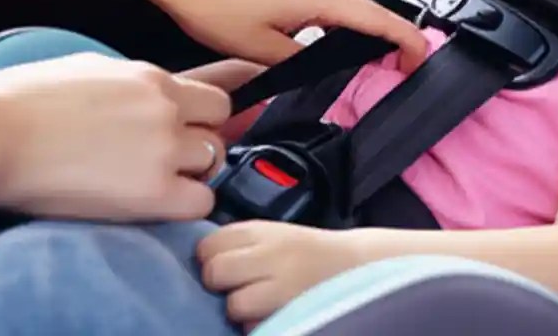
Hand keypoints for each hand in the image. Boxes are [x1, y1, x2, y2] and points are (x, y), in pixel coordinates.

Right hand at [0, 52, 229, 221]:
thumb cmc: (21, 102)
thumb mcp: (88, 70)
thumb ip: (130, 84)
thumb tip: (146, 93)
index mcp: (150, 78)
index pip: (213, 97)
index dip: (202, 118)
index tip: (189, 131)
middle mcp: (166, 109)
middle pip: (219, 128)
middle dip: (199, 143)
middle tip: (169, 161)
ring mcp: (163, 149)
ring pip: (212, 163)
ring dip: (189, 174)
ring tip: (151, 184)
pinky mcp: (152, 191)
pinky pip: (201, 202)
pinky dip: (184, 206)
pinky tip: (153, 205)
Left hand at [159, 0, 426, 68]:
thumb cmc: (212, 5)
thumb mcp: (261, 50)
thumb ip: (300, 63)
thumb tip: (323, 71)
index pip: (380, 20)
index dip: (406, 42)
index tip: (420, 61)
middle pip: (372, 10)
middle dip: (392, 38)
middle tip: (399, 67)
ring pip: (351, 3)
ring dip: (366, 28)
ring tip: (370, 57)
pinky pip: (331, 0)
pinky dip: (343, 19)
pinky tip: (329, 39)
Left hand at [196, 221, 361, 328]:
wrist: (358, 266)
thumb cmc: (307, 254)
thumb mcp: (273, 235)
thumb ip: (239, 244)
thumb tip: (199, 260)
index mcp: (261, 231)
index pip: (208, 245)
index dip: (211, 259)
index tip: (226, 266)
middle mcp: (271, 254)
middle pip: (215, 272)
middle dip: (220, 285)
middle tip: (240, 287)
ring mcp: (284, 285)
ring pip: (235, 305)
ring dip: (242, 310)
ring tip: (261, 305)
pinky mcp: (293, 311)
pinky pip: (257, 327)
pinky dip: (261, 325)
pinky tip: (275, 315)